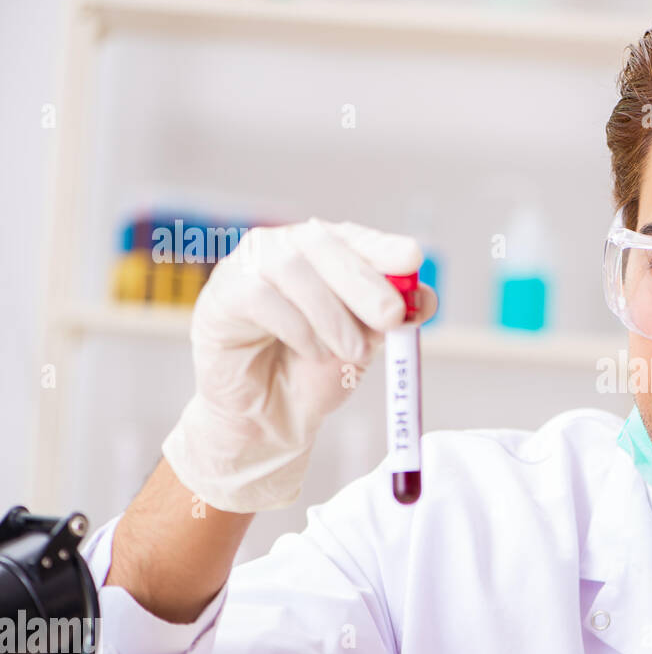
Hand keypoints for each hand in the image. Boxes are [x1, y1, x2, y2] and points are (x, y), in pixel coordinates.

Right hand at [161, 218, 437, 512]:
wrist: (269, 417)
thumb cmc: (315, 372)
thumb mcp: (365, 344)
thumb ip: (393, 319)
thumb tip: (427, 298)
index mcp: (323, 253)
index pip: (354, 236)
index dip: (382, 245)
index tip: (412, 258)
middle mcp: (284, 248)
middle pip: (323, 243)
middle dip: (364, 282)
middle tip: (392, 318)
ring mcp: (248, 266)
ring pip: (293, 268)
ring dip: (332, 315)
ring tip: (352, 353)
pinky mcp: (222, 295)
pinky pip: (260, 296)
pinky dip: (296, 327)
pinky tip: (311, 352)